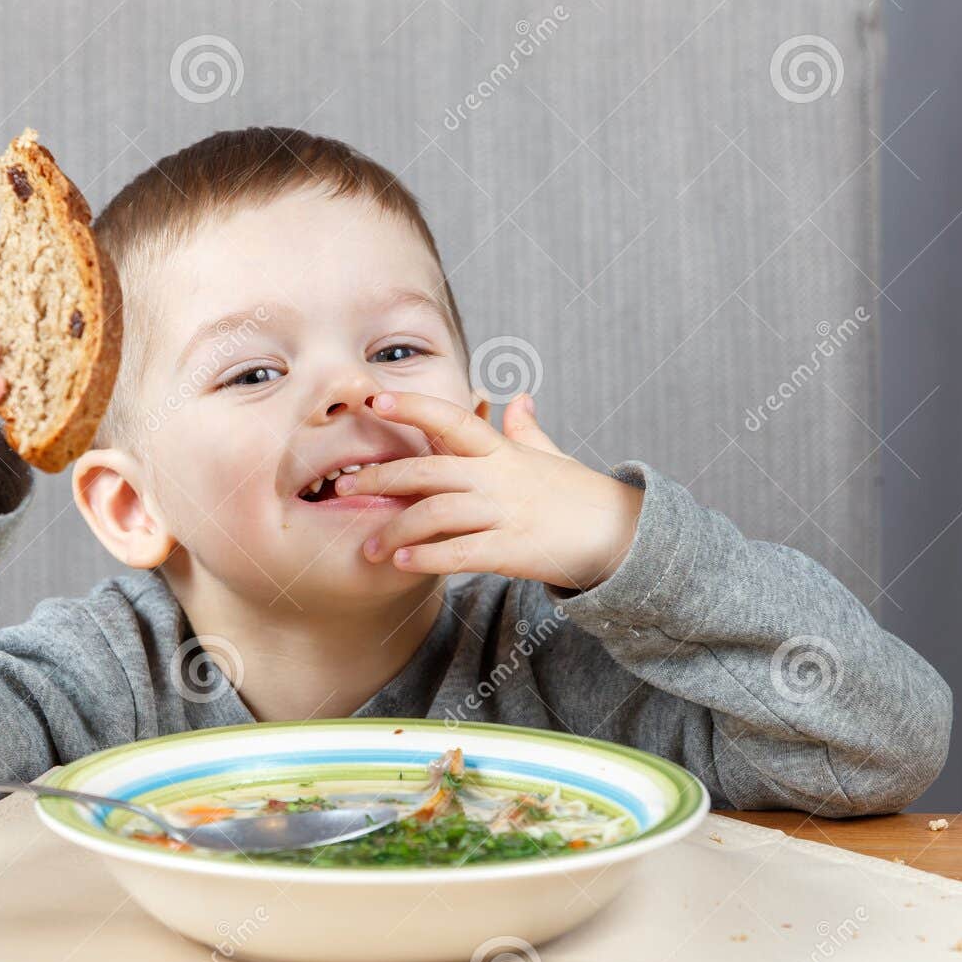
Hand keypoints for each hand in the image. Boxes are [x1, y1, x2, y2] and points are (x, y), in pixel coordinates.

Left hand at [338, 390, 642, 591]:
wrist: (620, 535)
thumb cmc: (578, 495)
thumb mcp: (551, 456)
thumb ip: (526, 430)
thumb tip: (518, 398)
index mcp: (502, 451)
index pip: (452, 419)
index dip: (412, 407)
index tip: (374, 401)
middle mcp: (499, 477)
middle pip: (428, 470)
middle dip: (380, 478)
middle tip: (342, 488)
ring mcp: (505, 513)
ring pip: (436, 514)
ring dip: (395, 529)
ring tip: (368, 546)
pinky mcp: (511, 551)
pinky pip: (459, 553)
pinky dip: (426, 557)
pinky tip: (401, 562)